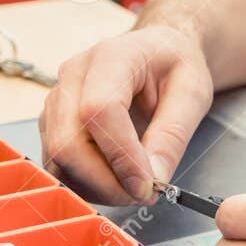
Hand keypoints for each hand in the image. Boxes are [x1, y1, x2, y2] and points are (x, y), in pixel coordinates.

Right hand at [38, 25, 213, 205]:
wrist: (156, 51)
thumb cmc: (173, 64)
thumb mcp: (193, 92)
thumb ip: (173, 135)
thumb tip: (152, 179)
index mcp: (112, 56)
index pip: (100, 110)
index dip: (121, 156)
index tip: (147, 185)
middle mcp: (74, 74)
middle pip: (68, 142)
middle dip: (105, 182)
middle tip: (142, 194)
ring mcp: (57, 98)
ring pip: (58, 159)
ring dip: (94, 187)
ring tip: (131, 186)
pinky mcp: (52, 121)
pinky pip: (56, 164)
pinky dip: (84, 183)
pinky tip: (113, 180)